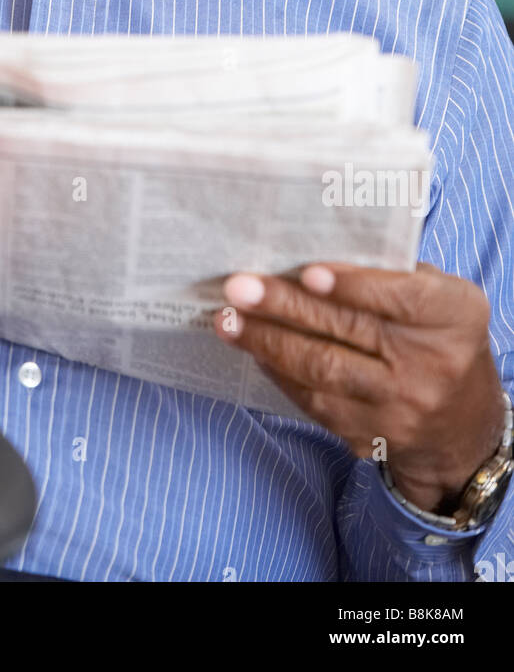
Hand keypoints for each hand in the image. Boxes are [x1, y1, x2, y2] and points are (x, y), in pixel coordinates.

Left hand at [215, 261, 504, 512]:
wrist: (461, 426)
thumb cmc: (437, 337)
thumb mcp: (436, 296)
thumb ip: (389, 273)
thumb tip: (311, 253)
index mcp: (453, 317)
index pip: (401, 298)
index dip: (353, 285)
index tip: (306, 272)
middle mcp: (431, 365)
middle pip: (349, 331)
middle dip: (286, 307)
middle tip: (239, 287)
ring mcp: (400, 408)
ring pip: (323, 371)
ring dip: (267, 342)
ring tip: (227, 320)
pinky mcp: (370, 437)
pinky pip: (314, 402)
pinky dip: (278, 372)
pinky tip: (254, 348)